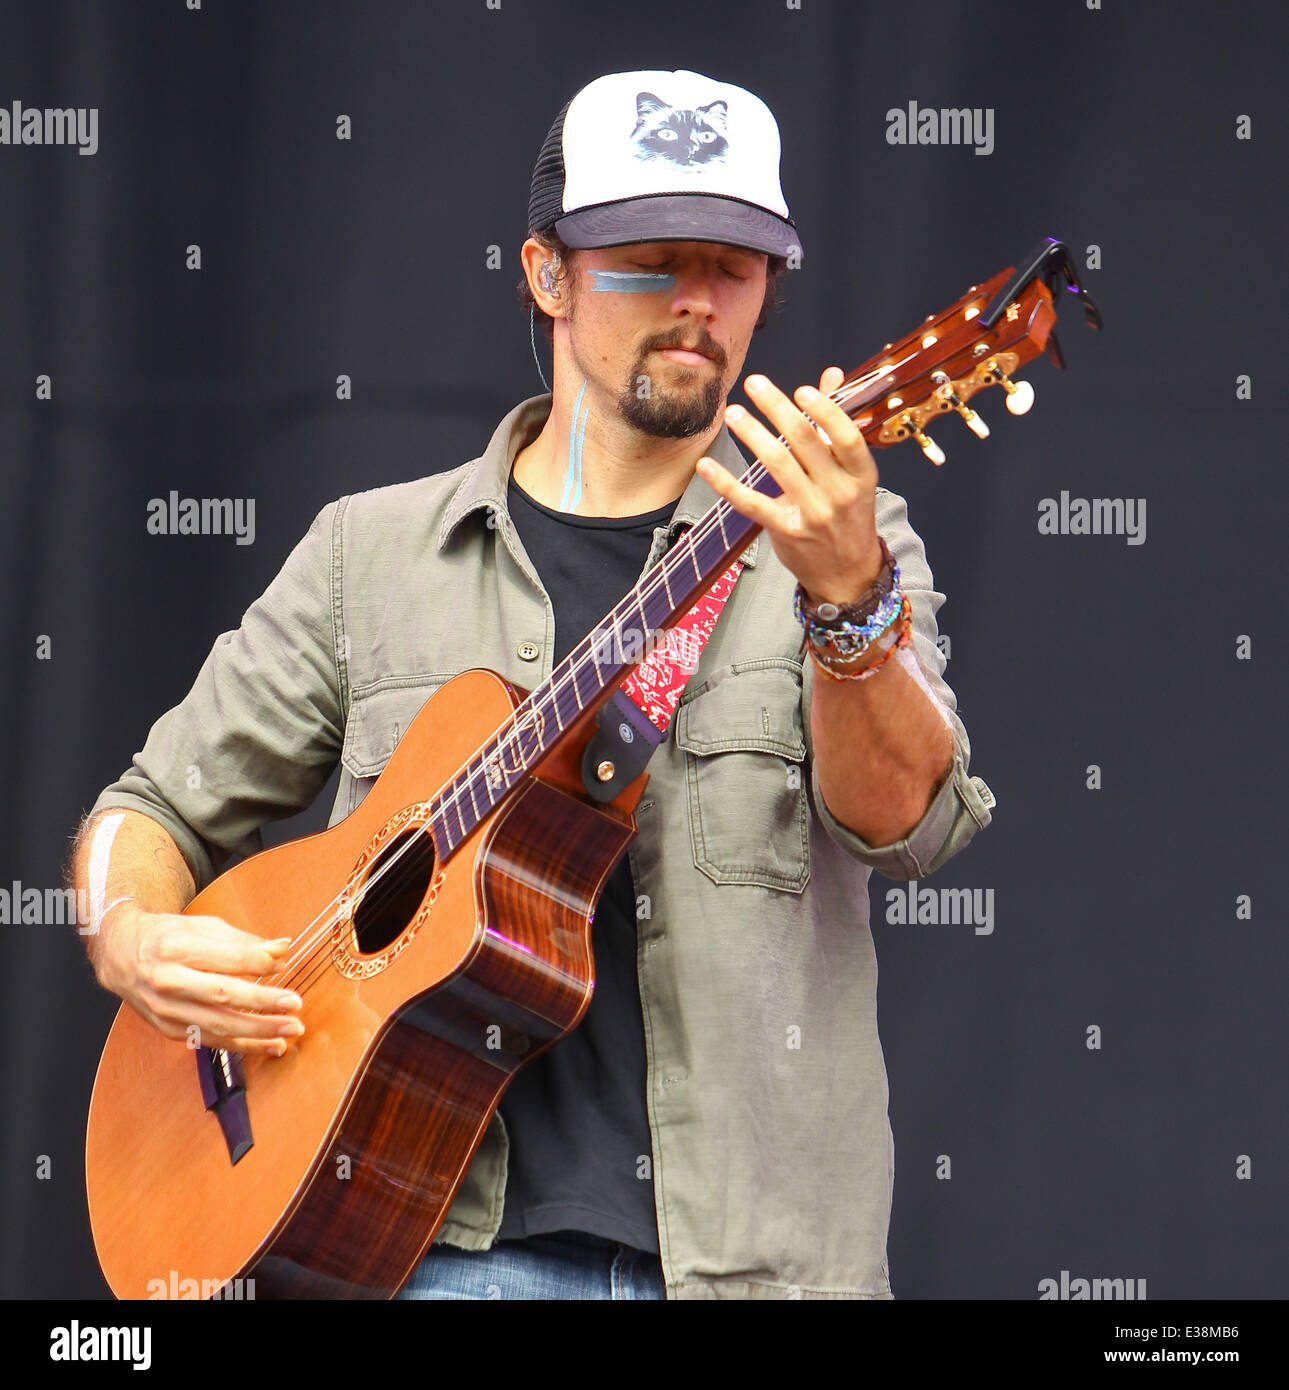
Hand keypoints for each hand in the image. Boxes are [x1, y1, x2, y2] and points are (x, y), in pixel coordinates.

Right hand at [95, 902, 304, 1056]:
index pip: (226, 959)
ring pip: (218, 1026)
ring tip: (290, 1029)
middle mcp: (167, 981)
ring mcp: (166, 1010)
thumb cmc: (167, 937)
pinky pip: (211, 1041)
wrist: (121, 955)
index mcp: (175, 948)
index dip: (258, 964)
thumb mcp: (202, 926)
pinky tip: (270, 1045)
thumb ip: (243, 940)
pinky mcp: (169, 1029)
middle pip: (222, 995)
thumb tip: (281, 949)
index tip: (282, 965)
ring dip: (259, 1032)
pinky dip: (243, 1046)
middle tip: (295, 1004)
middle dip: (263, 1003)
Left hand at [696, 365, 883, 605]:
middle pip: (805, 443)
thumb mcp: (854, 474)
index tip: (801, 390)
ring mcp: (812, 514)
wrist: (848, 575)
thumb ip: (837, 424)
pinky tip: (707, 464)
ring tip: (733, 412)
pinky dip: (726, 483)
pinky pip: (751, 503)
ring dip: (752, 434)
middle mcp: (839, 493)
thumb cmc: (847, 515)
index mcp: (861, 475)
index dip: (825, 410)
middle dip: (777, 408)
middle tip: (754, 383)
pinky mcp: (786, 532)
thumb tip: (830, 375)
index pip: (846, 436)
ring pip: (778, 466)